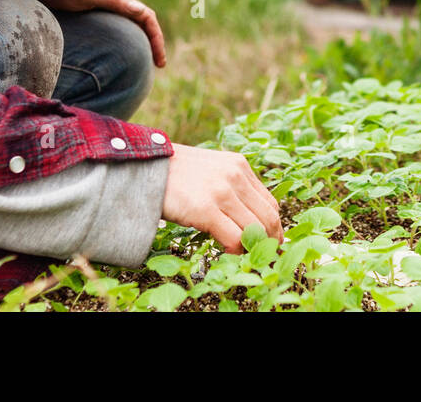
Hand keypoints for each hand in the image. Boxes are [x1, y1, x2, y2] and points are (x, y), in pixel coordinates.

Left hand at [31, 0, 166, 67]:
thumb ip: (116, 1)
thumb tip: (142, 11)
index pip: (147, 17)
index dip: (157, 37)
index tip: (159, 60)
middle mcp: (115, 3)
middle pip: (142, 22)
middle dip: (154, 41)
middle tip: (158, 63)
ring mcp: (104, 9)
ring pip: (131, 26)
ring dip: (141, 41)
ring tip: (144, 60)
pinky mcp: (92, 15)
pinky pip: (117, 30)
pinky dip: (125, 41)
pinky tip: (118, 54)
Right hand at [161, 144, 283, 252]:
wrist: (146, 166)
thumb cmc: (177, 174)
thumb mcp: (212, 169)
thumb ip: (232, 187)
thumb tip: (248, 218)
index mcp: (240, 165)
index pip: (270, 202)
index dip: (273, 226)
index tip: (270, 241)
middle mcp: (236, 176)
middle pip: (268, 217)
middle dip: (269, 241)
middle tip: (263, 254)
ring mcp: (222, 192)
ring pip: (254, 229)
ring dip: (252, 247)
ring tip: (243, 255)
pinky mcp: (205, 209)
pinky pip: (234, 238)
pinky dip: (235, 251)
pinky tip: (228, 253)